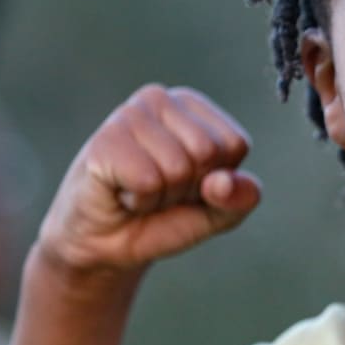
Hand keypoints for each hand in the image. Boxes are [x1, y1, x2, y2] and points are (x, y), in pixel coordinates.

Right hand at [36, 84, 260, 274]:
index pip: (235, 144)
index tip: (187, 184)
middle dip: (188, 187)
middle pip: (207, 152)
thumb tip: (223, 182)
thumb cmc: (164, 218)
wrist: (106, 246)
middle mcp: (161, 99)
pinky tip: (120, 193)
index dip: (217, 179)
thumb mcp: (217, 213)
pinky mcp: (104, 140)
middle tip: (159, 190)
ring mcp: (129, 115)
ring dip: (161, 197)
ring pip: (178, 168)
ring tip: (138, 191)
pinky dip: (140, 201)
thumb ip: (239, 198)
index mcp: (194, 106)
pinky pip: (148, 182)